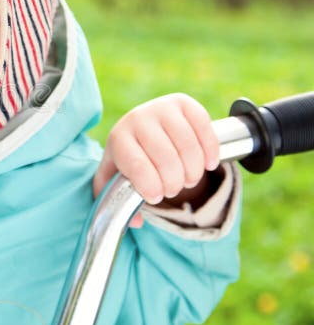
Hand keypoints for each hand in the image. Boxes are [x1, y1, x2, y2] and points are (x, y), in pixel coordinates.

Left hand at [93, 94, 220, 226]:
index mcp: (119, 138)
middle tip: (173, 190)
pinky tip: (207, 164)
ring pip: (188, 146)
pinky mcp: (185, 103)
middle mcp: (138, 118)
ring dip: (192, 170)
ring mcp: (162, 107)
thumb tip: (136, 221)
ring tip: (187, 179)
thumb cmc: (129, 157)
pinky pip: (204, 128)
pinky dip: (210, 151)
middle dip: (174, 182)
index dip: (150, 186)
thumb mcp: (113, 177)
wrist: (141, 126)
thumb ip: (114, 200)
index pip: (136, 165)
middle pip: (166, 158)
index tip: (156, 198)